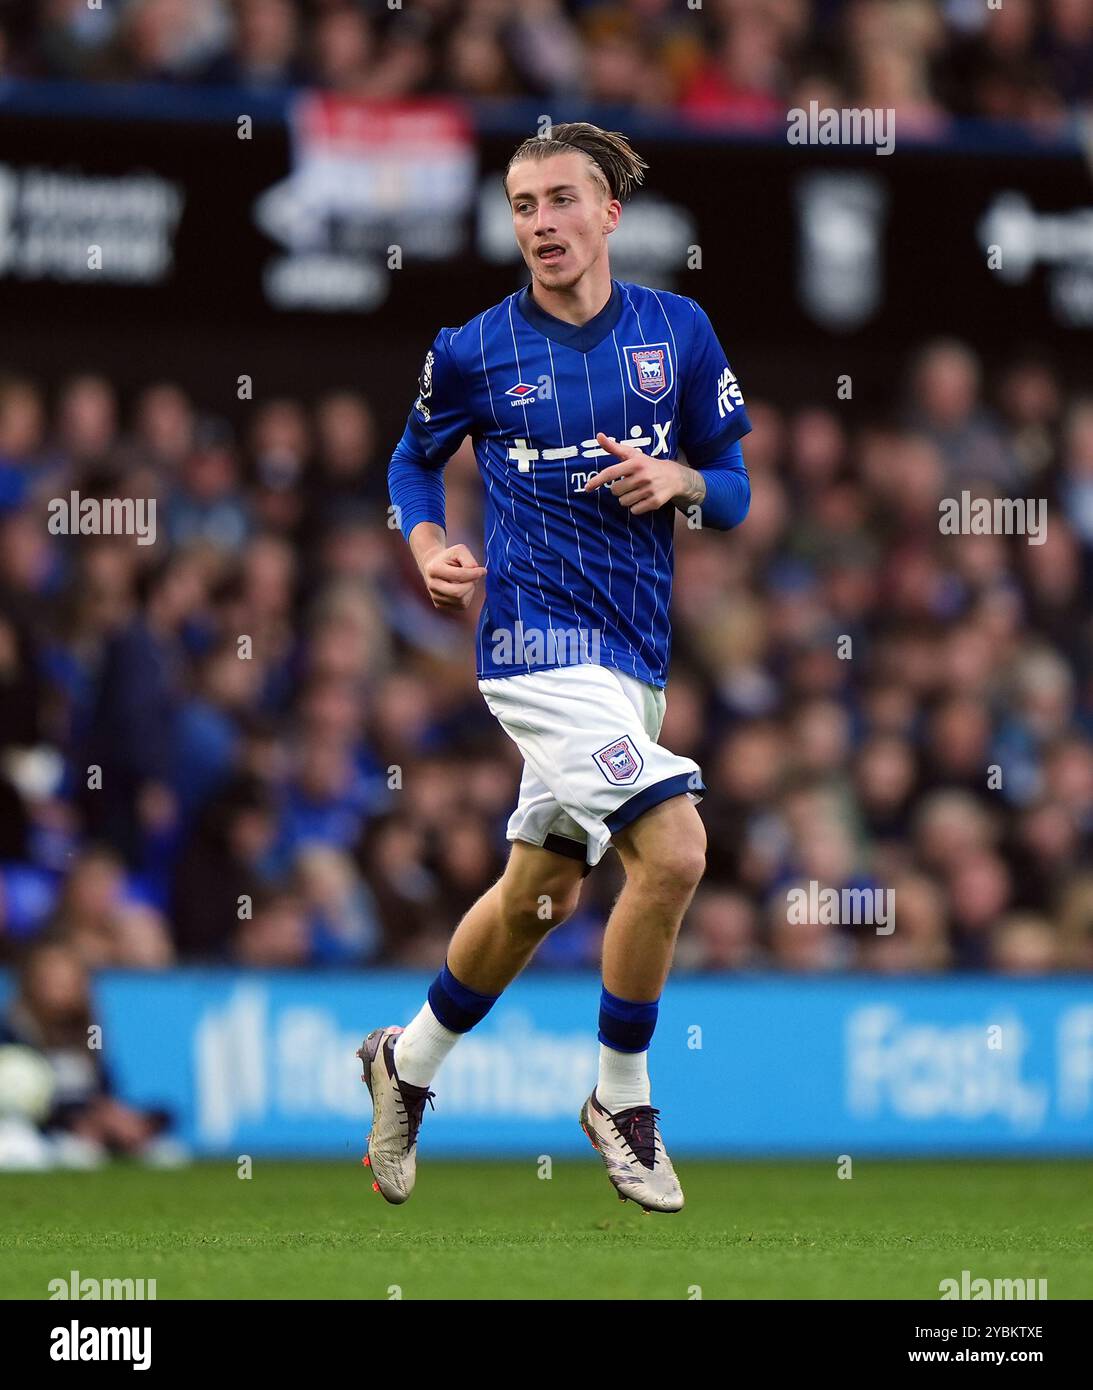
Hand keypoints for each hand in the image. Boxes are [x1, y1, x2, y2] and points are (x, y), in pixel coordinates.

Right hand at [420, 543, 486, 610]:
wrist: (433, 566)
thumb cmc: (449, 557)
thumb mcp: (459, 550)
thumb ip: (469, 560)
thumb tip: (476, 573)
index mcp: (435, 569)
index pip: (459, 576)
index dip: (475, 573)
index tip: (483, 570)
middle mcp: (432, 585)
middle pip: (458, 592)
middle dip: (471, 584)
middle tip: (473, 577)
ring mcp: (435, 597)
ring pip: (461, 600)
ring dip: (469, 590)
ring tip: (466, 581)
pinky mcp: (440, 605)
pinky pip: (461, 605)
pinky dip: (466, 597)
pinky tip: (462, 588)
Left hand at [583, 433, 702, 514]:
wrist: (674, 476)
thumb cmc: (647, 465)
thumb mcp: (632, 454)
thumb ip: (613, 447)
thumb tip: (599, 435)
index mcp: (635, 463)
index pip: (611, 473)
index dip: (597, 481)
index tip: (587, 488)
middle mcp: (643, 476)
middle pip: (616, 491)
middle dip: (619, 489)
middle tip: (630, 483)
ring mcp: (650, 489)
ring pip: (624, 502)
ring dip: (627, 498)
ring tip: (638, 490)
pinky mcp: (655, 502)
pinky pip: (634, 510)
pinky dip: (636, 507)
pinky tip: (644, 498)